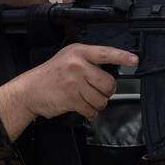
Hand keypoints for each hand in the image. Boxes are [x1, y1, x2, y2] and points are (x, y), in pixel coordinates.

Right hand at [0, 43, 138, 139]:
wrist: (29, 90)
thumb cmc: (51, 76)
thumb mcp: (68, 59)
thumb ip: (88, 62)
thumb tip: (113, 73)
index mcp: (78, 52)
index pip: (105, 53)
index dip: (122, 56)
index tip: (135, 60)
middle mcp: (77, 64)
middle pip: (109, 83)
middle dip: (106, 92)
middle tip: (95, 91)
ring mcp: (74, 82)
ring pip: (102, 99)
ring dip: (97, 104)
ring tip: (84, 99)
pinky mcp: (71, 98)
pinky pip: (91, 110)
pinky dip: (88, 113)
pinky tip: (80, 107)